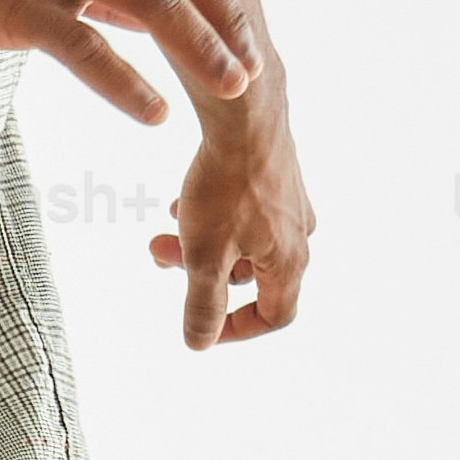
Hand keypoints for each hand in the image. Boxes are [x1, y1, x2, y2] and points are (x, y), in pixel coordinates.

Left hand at [154, 105, 316, 349]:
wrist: (244, 116)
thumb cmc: (227, 186)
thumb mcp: (205, 256)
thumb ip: (202, 304)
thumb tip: (198, 343)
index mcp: (289, 262)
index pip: (274, 315)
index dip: (237, 329)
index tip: (200, 325)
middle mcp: (298, 235)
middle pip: (249, 277)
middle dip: (200, 274)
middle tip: (161, 255)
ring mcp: (291, 205)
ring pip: (241, 242)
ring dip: (200, 244)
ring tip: (165, 231)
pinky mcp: (277, 179)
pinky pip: (243, 213)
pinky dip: (213, 218)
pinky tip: (181, 205)